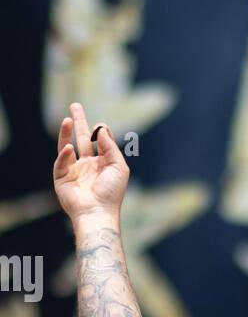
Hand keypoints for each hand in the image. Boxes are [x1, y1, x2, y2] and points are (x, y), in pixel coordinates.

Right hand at [53, 102, 128, 226]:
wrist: (97, 211)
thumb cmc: (111, 192)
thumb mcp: (118, 167)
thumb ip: (110, 147)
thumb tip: (102, 128)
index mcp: (102, 164)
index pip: (98, 142)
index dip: (99, 132)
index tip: (100, 126)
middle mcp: (87, 166)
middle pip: (82, 139)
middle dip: (79, 122)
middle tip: (74, 105)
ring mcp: (74, 171)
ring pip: (67, 147)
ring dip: (66, 132)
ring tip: (67, 119)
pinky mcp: (62, 178)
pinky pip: (61, 162)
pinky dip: (64, 154)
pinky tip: (69, 148)